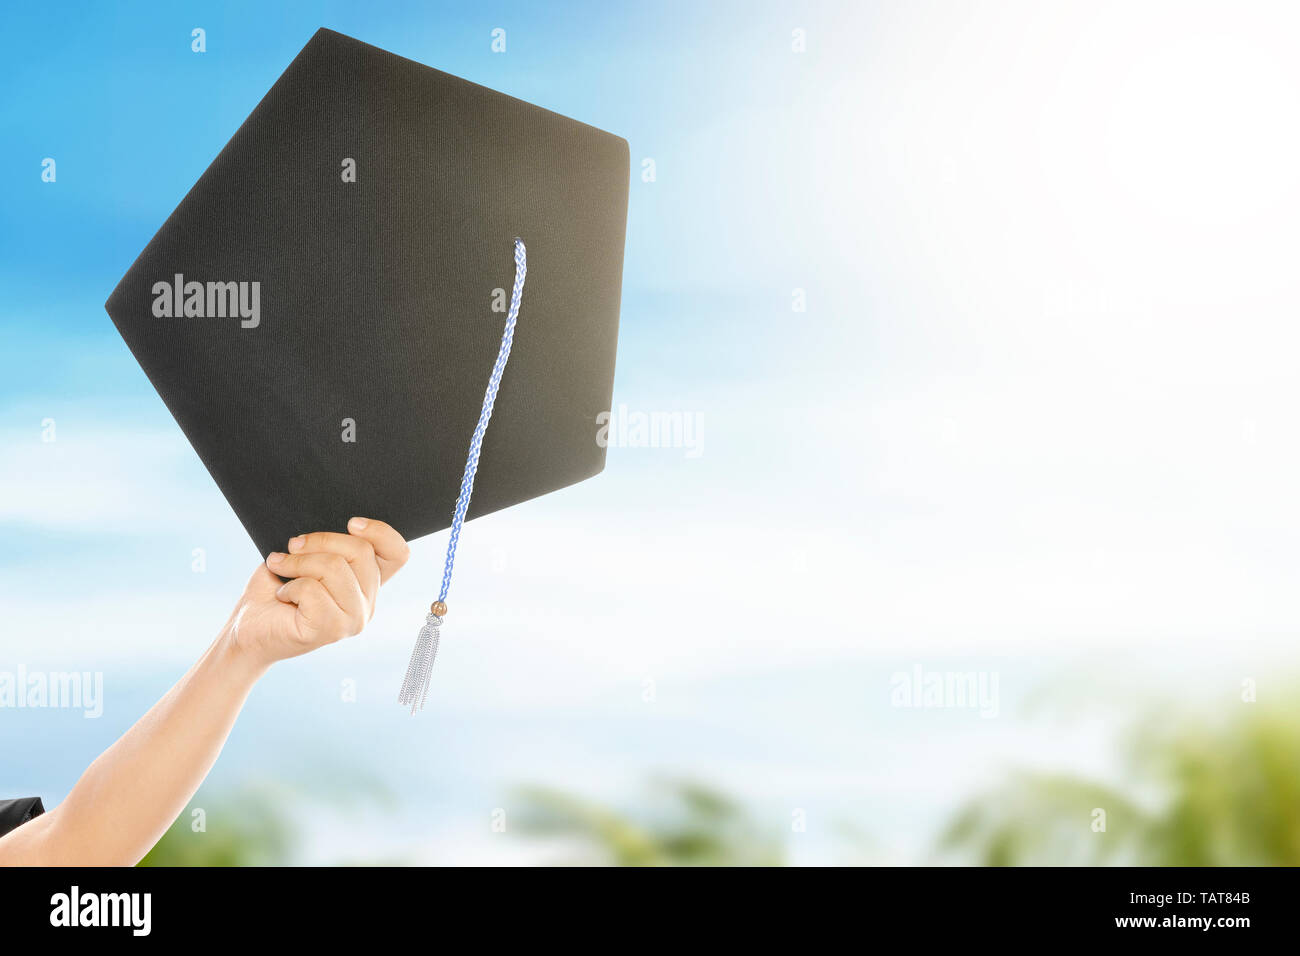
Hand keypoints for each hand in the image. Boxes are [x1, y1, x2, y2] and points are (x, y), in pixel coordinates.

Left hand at [224, 517, 410, 668]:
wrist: (249, 628)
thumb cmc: (276, 590)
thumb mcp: (306, 557)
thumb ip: (329, 545)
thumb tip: (337, 525)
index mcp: (366, 583)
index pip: (398, 554)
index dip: (381, 532)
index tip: (351, 523)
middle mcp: (368, 603)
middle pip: (361, 551)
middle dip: (319, 541)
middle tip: (292, 547)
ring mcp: (353, 619)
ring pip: (335, 568)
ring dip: (298, 562)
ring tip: (281, 568)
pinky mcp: (330, 630)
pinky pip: (312, 589)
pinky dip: (289, 586)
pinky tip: (284, 596)